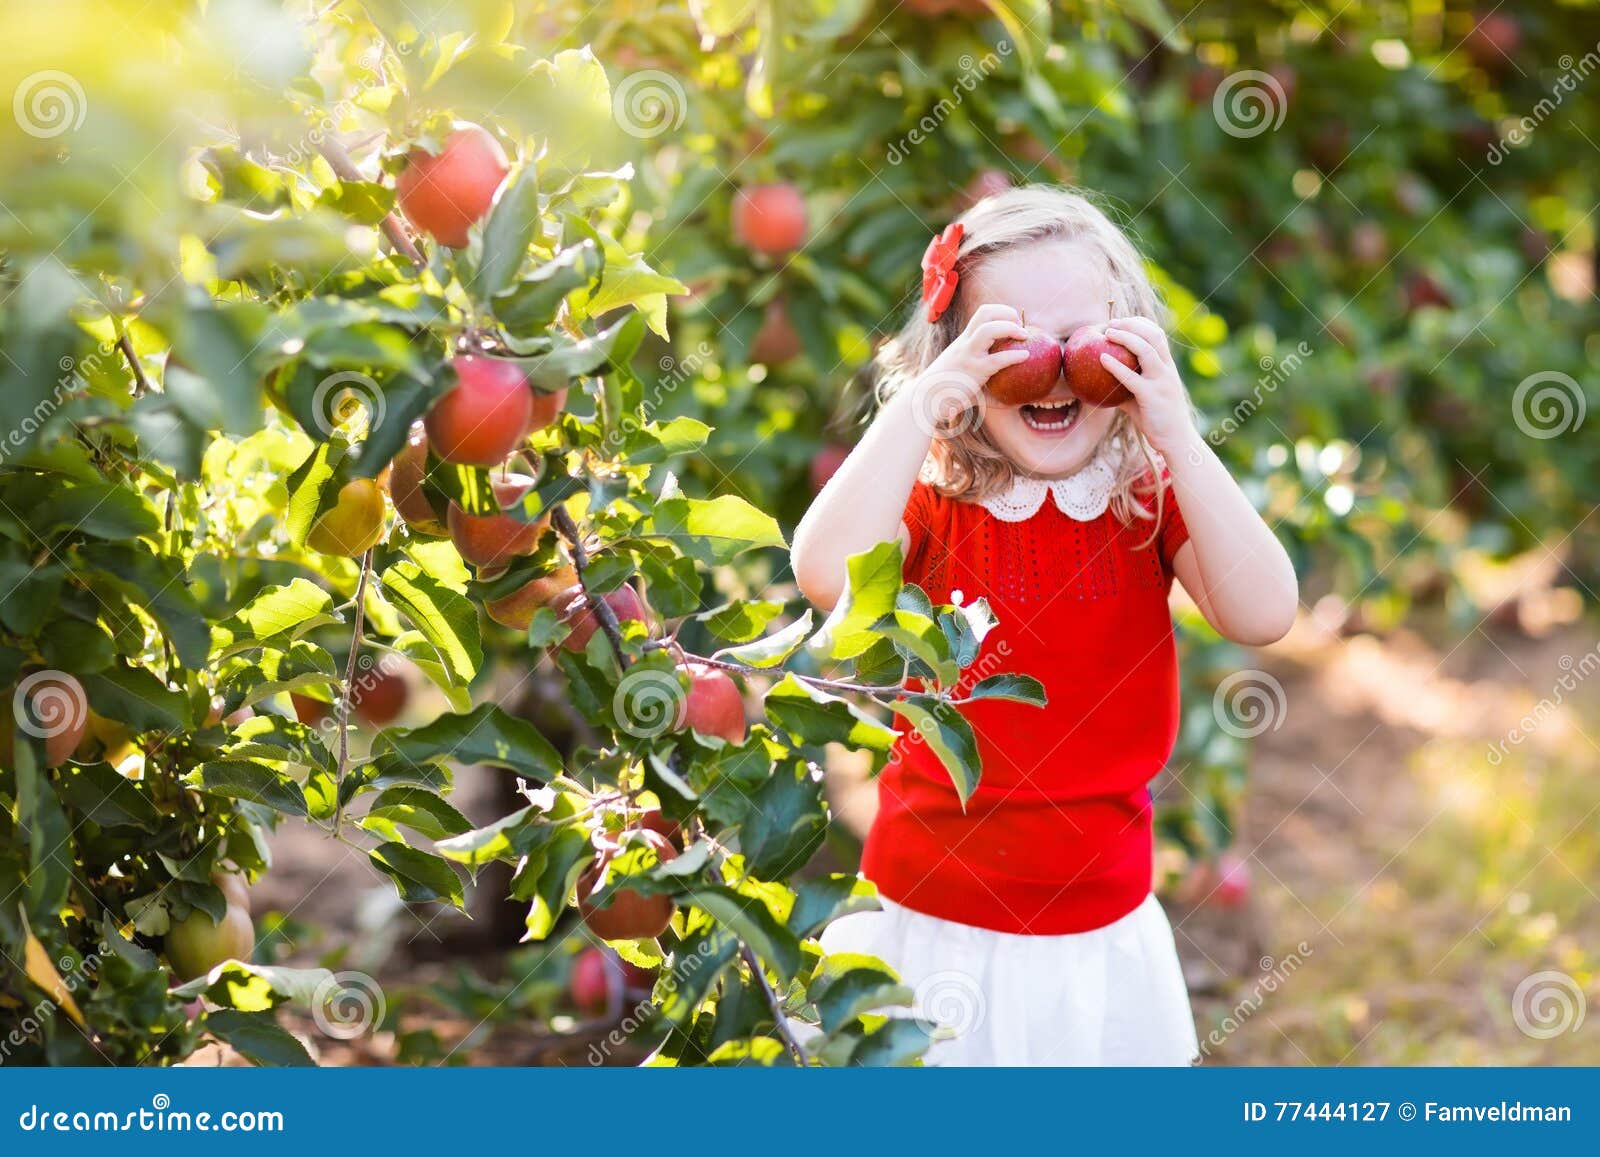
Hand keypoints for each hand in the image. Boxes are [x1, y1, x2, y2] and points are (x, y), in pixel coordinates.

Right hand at [909, 304, 1028, 426]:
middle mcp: (965, 343)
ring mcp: (968, 355)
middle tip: (1021, 325)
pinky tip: (1025, 356)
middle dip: (1007, 313)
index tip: (1014, 322)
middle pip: (985, 312)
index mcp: (964, 341)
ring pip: (989, 329)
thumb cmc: (946, 394)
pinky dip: (1014, 355)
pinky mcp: (974, 371)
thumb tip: (1013, 401)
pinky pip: (997, 359)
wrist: (926, 400)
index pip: (982, 313)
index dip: (1002, 311)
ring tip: (1025, 335)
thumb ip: (987, 385)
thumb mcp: (966, 381)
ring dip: (1010, 327)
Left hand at [1099, 317, 1197, 455]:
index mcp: (1167, 367)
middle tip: (1109, 324)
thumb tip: (1099, 381)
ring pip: (1145, 350)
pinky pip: (1131, 377)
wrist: (1176, 440)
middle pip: (1153, 336)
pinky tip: (1101, 359)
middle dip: (1131, 324)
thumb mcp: (1140, 398)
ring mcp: (1161, 382)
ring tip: (1106, 333)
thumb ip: (1125, 387)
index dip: (1139, 323)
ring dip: (1125, 337)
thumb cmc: (1156, 420)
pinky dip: (1115, 366)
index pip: (1158, 335)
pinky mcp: (1152, 396)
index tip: (1121, 321)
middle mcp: (1167, 370)